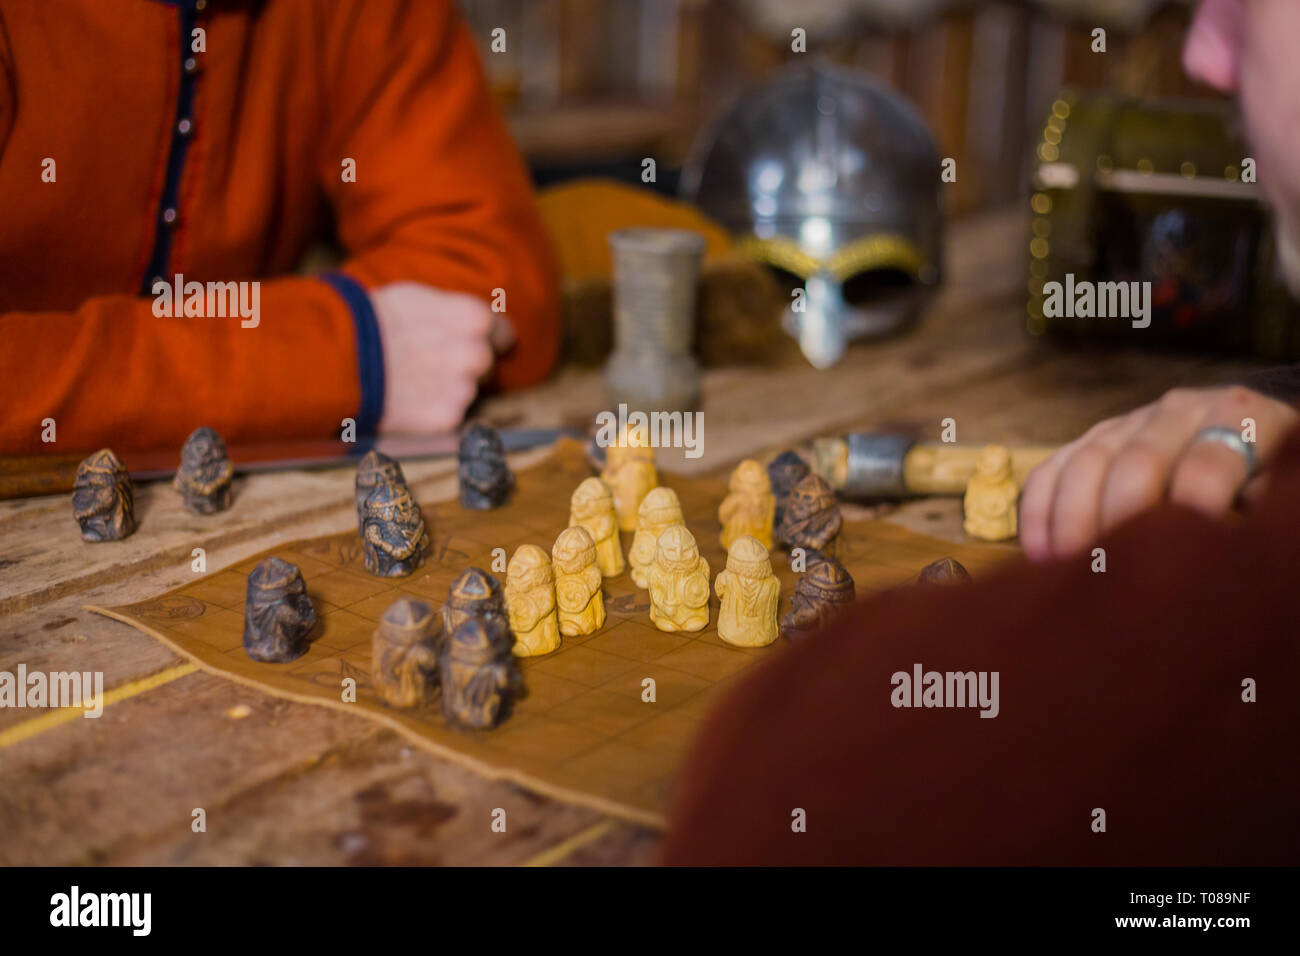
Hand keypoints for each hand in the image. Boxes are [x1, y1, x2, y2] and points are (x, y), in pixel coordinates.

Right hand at [370, 282, 514, 433]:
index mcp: (475, 318)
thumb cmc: (373, 320)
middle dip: (466, 365)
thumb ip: (454, 314)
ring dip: (449, 389)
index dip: (488, 339)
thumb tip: (477, 325)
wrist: (338, 357)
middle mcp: (477, 355)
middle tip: (431, 363)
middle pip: (485, 364)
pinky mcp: (448, 419)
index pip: (502, 334)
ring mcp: (464, 389)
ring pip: (468, 391)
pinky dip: (433, 412)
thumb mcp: (419, 298)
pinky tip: (409, 400)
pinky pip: (451, 416)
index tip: (473, 343)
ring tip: (413, 380)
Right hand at [1020, 385, 1297, 561]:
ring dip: (1072, 523)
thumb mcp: (1282, 492)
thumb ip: (1263, 516)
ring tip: (1071, 572)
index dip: (1198, 502)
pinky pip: (1049, 471)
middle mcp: (1179, 411)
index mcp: (1240, 416)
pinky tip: (1041, 556)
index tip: (1186, 552)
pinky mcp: (1087, 441)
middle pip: (1138, 460)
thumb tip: (1223, 553)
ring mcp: (1126, 424)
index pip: (1213, 456)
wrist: (1246, 439)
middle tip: (1113, 572)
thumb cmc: (1266, 483)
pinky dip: (1038, 515)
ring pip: (1085, 463)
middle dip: (1122, 520)